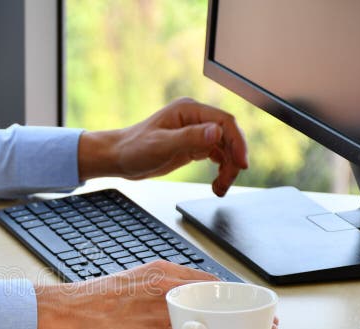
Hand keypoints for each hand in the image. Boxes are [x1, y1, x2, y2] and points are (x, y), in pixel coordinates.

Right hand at [35, 261, 277, 328]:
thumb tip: (180, 303)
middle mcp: (165, 289)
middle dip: (247, 316)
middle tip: (268, 328)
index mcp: (160, 272)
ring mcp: (160, 313)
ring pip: (209, 323)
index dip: (237, 296)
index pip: (210, 281)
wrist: (65, 311)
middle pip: (218, 301)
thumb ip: (158, 289)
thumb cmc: (93, 300)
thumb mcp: (131, 282)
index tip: (253, 307)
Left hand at [78, 97, 247, 196]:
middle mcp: (195, 118)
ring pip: (225, 148)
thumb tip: (216, 132)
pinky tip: (217, 183)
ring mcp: (195, 132)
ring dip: (228, 168)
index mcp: (189, 110)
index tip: (241, 164)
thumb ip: (190, 138)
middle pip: (228, 136)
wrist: (118, 158)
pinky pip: (216, 155)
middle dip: (233, 159)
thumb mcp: (162, 145)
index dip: (238, 143)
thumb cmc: (133, 148)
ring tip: (220, 187)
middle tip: (227, 181)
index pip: (224, 122)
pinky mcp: (192, 145)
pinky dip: (221, 170)